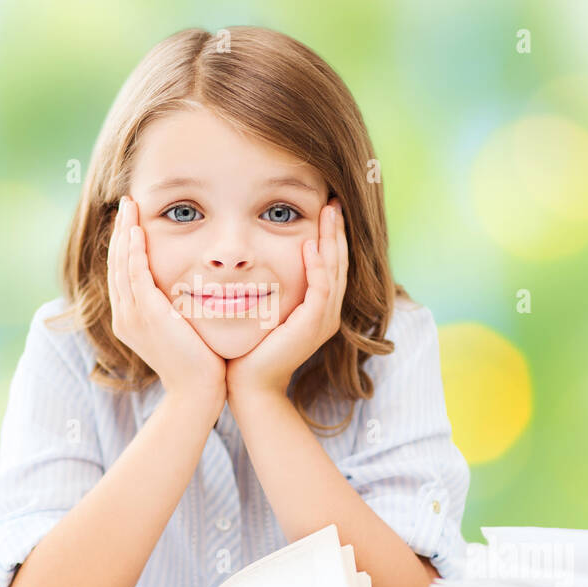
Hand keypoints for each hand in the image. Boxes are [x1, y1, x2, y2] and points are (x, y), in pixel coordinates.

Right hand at [108, 195, 226, 414]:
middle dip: (120, 231)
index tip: (130, 220)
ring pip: (121, 264)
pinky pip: (135, 274)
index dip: (123, 244)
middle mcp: (124, 316)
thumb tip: (189, 287)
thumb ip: (176, 306)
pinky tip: (136, 231)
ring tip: (128, 206)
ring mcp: (132, 316)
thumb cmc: (199, 363)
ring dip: (124, 232)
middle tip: (126, 203)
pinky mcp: (146, 314)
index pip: (121, 272)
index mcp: (129, 319)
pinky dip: (133, 251)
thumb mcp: (182, 329)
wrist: (198, 392)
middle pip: (115, 263)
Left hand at [226, 197, 347, 401]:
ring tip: (329, 213)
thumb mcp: (264, 310)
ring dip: (332, 240)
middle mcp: (327, 312)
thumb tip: (255, 261)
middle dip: (337, 231)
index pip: (330, 265)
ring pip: (335, 271)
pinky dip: (318, 266)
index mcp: (319, 309)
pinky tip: (311, 245)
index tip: (325, 208)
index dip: (331, 237)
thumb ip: (270, 287)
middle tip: (334, 202)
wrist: (248, 384)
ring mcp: (323, 319)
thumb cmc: (249, 349)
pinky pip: (321, 289)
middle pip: (339, 263)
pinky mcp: (312, 325)